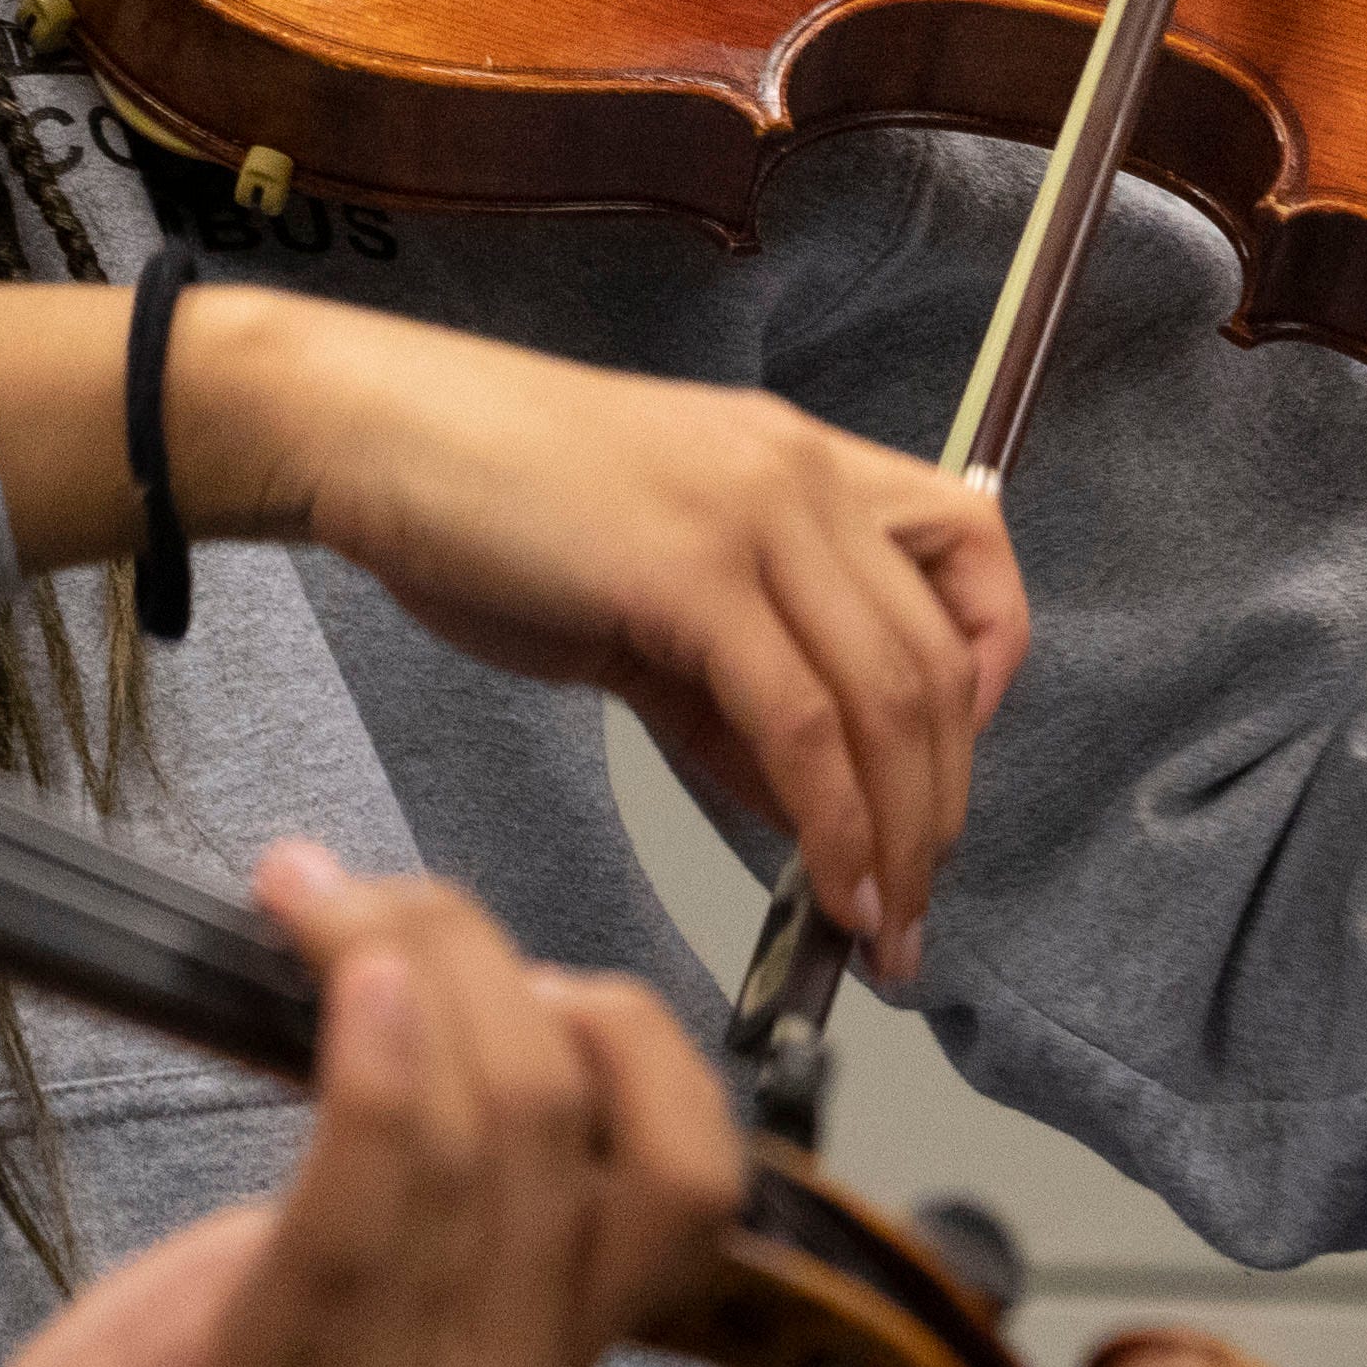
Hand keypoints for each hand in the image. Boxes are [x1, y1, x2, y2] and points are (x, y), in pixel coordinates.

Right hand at [0, 284, 1024, 971]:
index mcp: (803, 462)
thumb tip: (809, 803)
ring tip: (879, 928)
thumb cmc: (491, 507)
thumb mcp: (649, 586)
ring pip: (889, 698)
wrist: (375, 438)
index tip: (950, 772)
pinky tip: (822, 887)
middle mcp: (802, 476)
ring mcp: (754, 516)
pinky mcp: (690, 573)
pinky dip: (829, 822)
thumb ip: (736, 687)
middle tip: (916, 907)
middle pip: (940, 659)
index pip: (974, 555)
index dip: (990, 673)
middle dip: (944, 806)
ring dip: (900, 836)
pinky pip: (800, 722)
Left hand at [0, 846, 739, 1366]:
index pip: (693, 1186)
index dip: (639, 1039)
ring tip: (303, 898)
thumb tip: (453, 992)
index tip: (520, 970)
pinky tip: (341, 978)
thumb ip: (439, 1202)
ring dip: (400, 959)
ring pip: (482, 1137)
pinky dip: (376, 1075)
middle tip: (352, 899)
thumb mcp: (363, 1325)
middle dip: (475, 948)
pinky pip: (360, 1218)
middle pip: (569, 1112)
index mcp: (538, 1366)